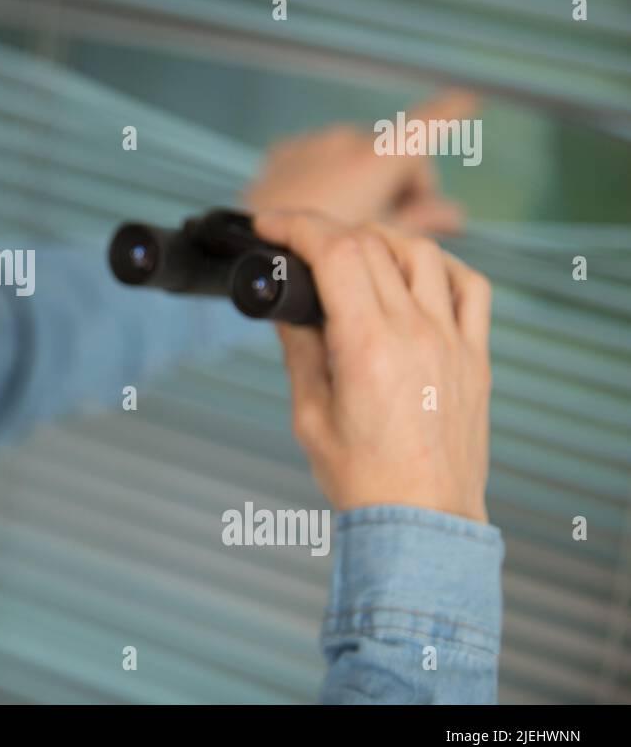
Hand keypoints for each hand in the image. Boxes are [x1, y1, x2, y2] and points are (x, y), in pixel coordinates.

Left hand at [244, 91, 477, 234]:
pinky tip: (321, 207)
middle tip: (395, 225)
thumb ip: (425, 221)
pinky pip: (320, 158)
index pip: (428, 123)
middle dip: (401, 185)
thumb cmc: (321, 252)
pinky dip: (328, 175)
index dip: (452, 111)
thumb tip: (456, 213)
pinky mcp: (285, 152)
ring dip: (362, 180)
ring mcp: (313, 144)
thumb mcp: (382, 241)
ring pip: (354, 156)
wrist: (254, 251)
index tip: (471, 98)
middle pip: (393, 155)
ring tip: (350, 222)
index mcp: (376, 159)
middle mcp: (346, 140)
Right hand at [253, 209, 492, 522]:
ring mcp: (452, 342)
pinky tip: (415, 275)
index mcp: (367, 347)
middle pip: (372, 244)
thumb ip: (300, 348)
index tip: (270, 224)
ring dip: (382, 240)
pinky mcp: (476, 356)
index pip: (335, 252)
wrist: (421, 521)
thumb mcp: (309, 413)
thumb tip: (289, 305)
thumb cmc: (362, 478)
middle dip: (326, 230)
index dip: (297, 225)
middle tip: (298, 242)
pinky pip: (471, 287)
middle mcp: (415, 334)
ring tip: (353, 252)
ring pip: (423, 254)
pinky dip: (440, 267)